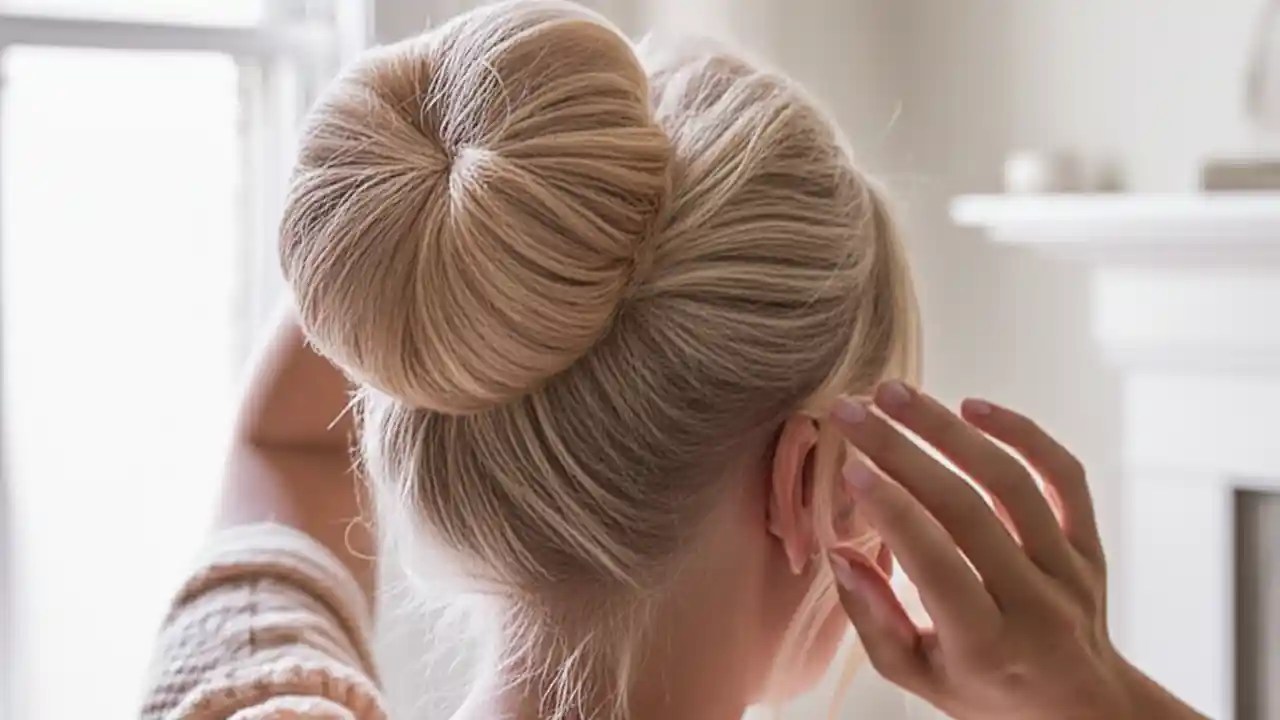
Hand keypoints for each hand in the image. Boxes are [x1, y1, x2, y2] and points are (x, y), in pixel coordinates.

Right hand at [826, 383, 1204, 719]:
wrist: (1081, 707)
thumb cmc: (984, 689)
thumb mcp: (918, 676)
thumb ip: (874, 620)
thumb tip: (841, 551)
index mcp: (987, 647)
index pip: (937, 566)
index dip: (891, 512)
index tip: (848, 467)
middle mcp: (1037, 607)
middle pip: (968, 510)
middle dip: (901, 451)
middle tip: (852, 411)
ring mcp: (1071, 572)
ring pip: (1012, 482)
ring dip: (948, 428)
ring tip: (896, 393)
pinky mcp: (1091, 545)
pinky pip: (1065, 476)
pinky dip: (1023, 433)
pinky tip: (971, 407)